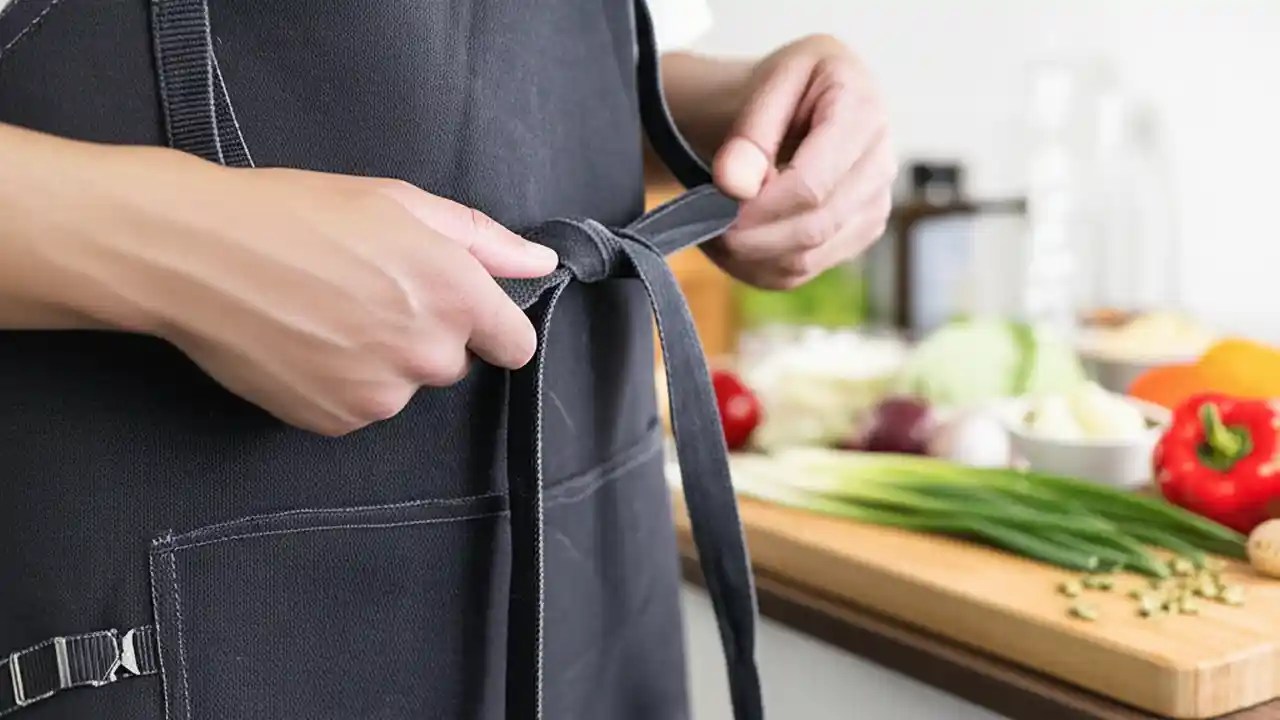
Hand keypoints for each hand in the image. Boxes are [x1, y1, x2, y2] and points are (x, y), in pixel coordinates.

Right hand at [16, 140, 555, 435]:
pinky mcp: (337, 420)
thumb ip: (484, 240)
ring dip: (382, 360)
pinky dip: (342, 383)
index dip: (493, 327)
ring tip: (326, 312)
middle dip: (426, 334)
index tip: (464, 313)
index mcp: (455, 295)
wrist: (199, 256)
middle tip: (368, 291)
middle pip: (454, 362)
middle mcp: (428, 354)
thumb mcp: (400, 203)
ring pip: (404, 386)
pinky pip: (360, 407)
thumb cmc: (297, 214)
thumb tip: (540, 263)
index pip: (517, 344)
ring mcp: (381, 395)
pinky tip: (306, 341)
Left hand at [706, 36, 895, 289]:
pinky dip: (755, 266)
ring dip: (747, 255)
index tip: (714, 202)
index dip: (759, 206)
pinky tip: (730, 242)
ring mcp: (874, 206)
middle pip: (813, 227)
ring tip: (709, 226)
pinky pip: (801, 271)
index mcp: (862, 110)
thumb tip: (734, 185)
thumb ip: (750, 134)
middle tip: (701, 221)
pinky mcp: (857, 236)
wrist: (809, 102)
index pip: (812, 184)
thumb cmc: (789, 86)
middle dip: (749, 235)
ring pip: (806, 257)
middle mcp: (881, 164)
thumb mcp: (767, 84)